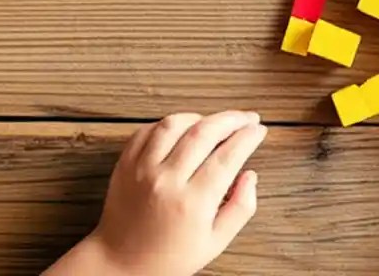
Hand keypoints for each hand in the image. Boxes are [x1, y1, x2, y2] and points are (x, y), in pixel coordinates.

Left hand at [47, 111, 266, 275]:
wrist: (120, 263)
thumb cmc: (168, 257)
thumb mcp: (215, 242)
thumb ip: (240, 208)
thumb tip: (250, 176)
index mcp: (193, 202)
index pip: (228, 156)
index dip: (248, 137)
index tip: (258, 130)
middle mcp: (167, 180)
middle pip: (205, 132)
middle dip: (232, 119)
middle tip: (246, 118)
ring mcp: (143, 169)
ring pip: (175, 123)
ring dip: (200, 117)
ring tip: (215, 122)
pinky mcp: (125, 164)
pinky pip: (148, 130)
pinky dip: (169, 123)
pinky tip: (182, 128)